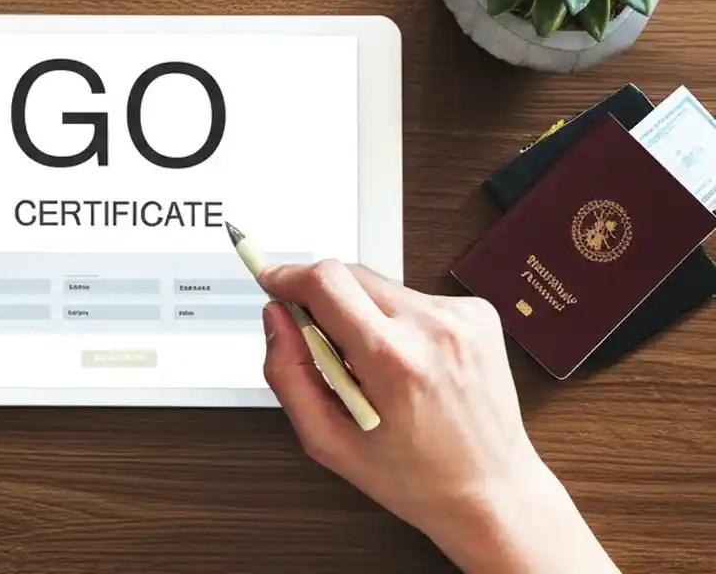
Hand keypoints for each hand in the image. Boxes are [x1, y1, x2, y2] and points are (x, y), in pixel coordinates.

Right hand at [259, 261, 616, 573]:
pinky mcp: (477, 312)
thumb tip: (276, 318)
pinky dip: (397, 321)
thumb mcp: (328, 442)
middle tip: (327, 349)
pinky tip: (408, 363)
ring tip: (376, 368)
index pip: (326, 281)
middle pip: (349, 274)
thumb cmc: (416, 477)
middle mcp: (432, 328)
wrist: (491, 490)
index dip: (288, 276)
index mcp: (394, 361)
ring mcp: (461, 316)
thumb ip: (289, 374)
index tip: (272, 282)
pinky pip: (412, 297)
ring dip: (362, 314)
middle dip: (323, 301)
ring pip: (380, 285)